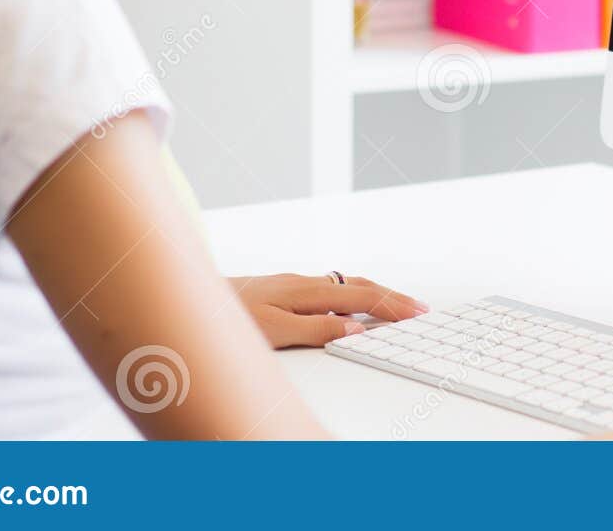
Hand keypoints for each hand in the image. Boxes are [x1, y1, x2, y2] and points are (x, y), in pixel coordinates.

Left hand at [229, 273, 429, 349]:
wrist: (194, 298)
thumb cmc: (228, 316)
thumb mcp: (273, 330)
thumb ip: (315, 329)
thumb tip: (355, 329)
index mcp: (308, 291)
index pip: (362, 298)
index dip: (392, 306)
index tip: (418, 313)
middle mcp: (305, 283)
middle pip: (359, 286)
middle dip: (391, 297)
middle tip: (419, 308)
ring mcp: (295, 285)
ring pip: (345, 286)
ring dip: (374, 294)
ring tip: (395, 305)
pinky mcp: (285, 291)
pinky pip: (331, 290)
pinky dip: (352, 296)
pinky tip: (351, 305)